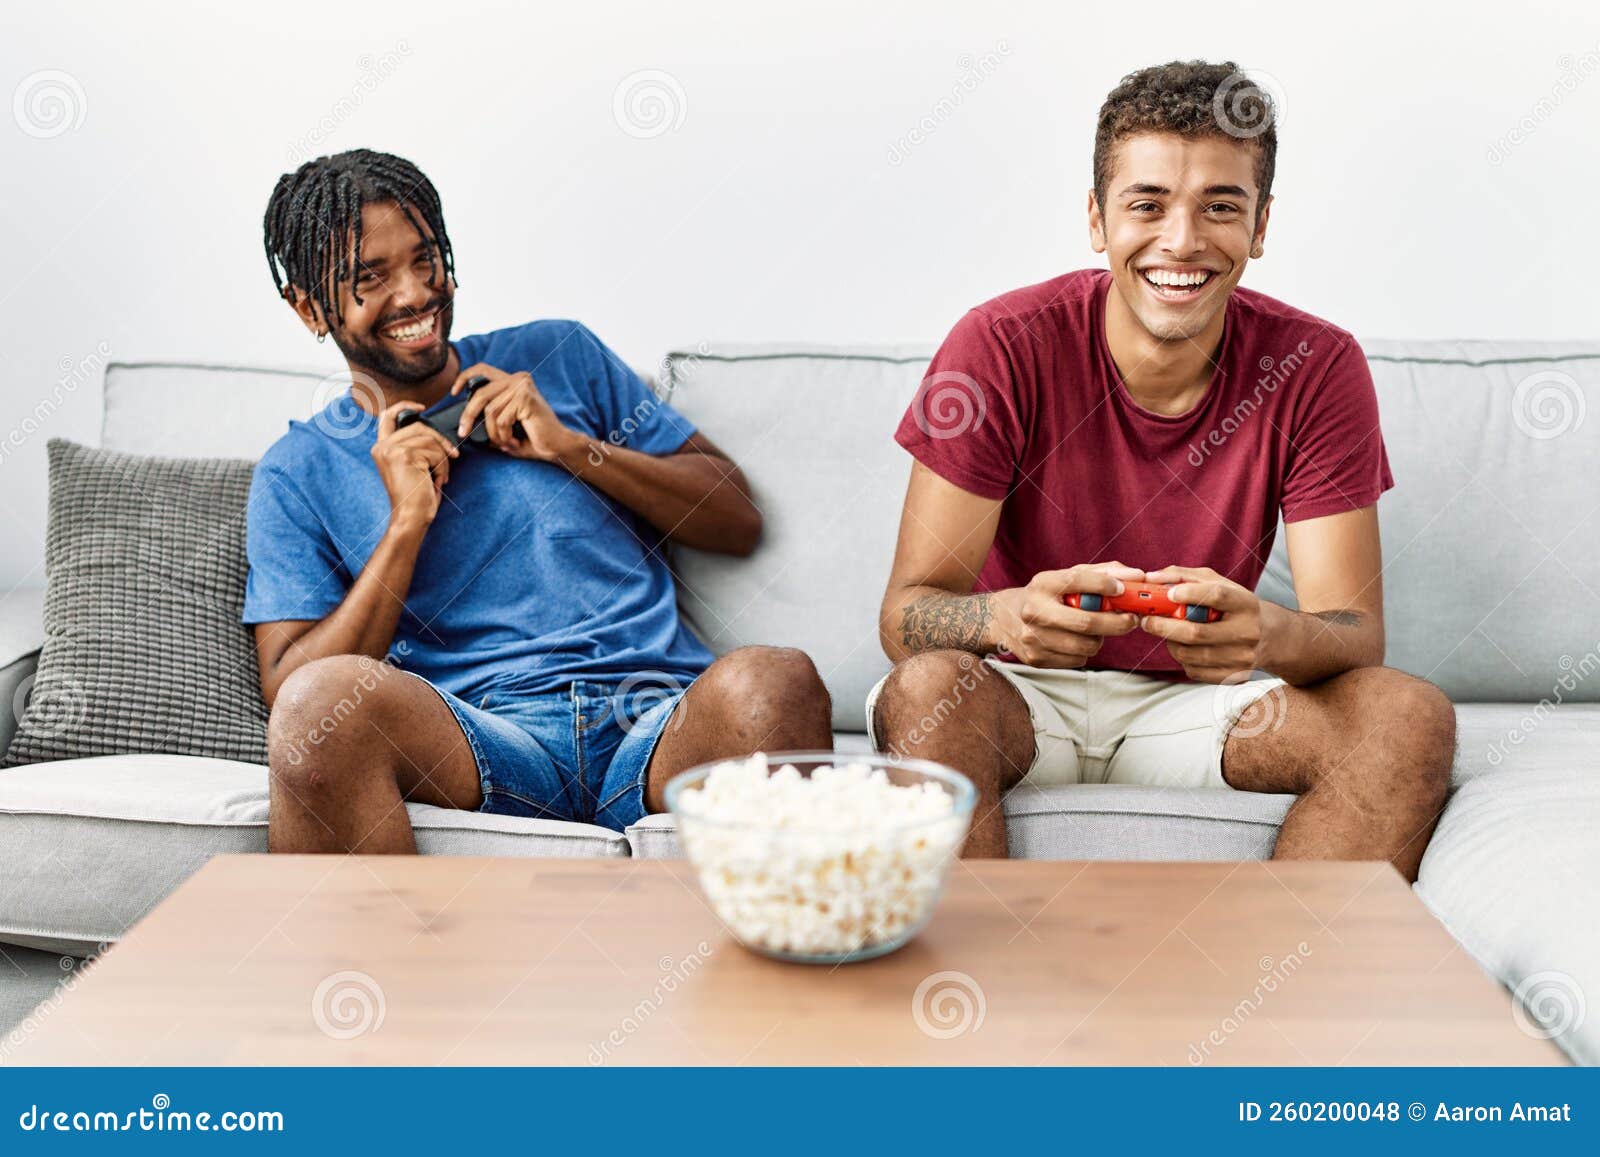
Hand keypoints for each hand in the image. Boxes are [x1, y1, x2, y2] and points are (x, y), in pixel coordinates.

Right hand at [374, 401, 459, 527]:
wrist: (411, 516)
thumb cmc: (415, 496)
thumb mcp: (412, 466)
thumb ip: (414, 446)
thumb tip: (434, 433)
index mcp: (381, 448)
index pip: (387, 415)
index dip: (405, 406)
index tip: (421, 407)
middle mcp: (382, 446)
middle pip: (419, 426)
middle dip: (440, 441)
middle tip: (452, 456)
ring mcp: (392, 449)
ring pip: (430, 439)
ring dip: (442, 459)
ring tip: (439, 477)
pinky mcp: (404, 455)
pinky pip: (435, 452)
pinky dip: (442, 467)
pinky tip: (436, 481)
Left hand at [451, 363, 574, 460]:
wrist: (558, 446)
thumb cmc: (533, 438)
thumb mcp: (504, 424)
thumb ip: (487, 416)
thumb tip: (462, 419)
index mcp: (513, 381)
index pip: (482, 369)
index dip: (464, 377)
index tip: (453, 393)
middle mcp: (518, 379)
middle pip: (480, 393)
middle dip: (468, 415)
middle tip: (463, 432)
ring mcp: (522, 387)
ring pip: (490, 410)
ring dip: (493, 432)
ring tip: (503, 443)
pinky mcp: (526, 398)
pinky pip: (502, 419)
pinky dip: (503, 436)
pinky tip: (513, 442)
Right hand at [990, 561, 1145, 667]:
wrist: (1002, 619)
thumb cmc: (1045, 595)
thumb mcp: (1065, 578)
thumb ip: (1101, 574)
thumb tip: (1136, 577)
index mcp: (1042, 584)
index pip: (1077, 580)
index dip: (1104, 585)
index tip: (1123, 590)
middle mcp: (1034, 611)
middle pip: (1087, 623)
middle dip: (1117, 623)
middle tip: (1130, 620)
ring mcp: (1033, 638)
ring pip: (1086, 646)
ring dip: (1099, 639)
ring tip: (1093, 630)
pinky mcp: (1035, 659)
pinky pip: (1077, 660)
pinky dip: (1083, 652)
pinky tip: (1074, 641)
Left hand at [1141, 565, 1281, 681]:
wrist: (1269, 636)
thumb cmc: (1233, 605)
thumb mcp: (1216, 583)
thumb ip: (1182, 576)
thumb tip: (1150, 578)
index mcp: (1246, 603)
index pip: (1216, 596)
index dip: (1189, 594)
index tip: (1168, 594)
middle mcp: (1248, 632)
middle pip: (1196, 633)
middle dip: (1164, 626)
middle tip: (1146, 620)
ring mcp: (1242, 658)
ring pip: (1190, 655)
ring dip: (1170, 643)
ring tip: (1168, 632)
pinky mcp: (1234, 677)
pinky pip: (1194, 670)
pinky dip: (1182, 658)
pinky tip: (1185, 647)